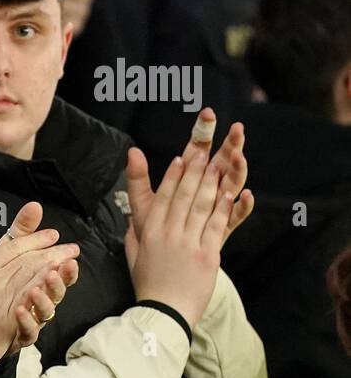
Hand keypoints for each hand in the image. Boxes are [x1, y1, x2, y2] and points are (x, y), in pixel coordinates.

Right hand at [0, 202, 80, 374]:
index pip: (10, 248)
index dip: (32, 238)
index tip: (51, 235)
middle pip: (26, 261)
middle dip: (52, 252)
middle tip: (71, 248)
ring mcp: (0, 303)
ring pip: (31, 279)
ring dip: (52, 269)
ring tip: (69, 261)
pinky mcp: (7, 323)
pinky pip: (28, 306)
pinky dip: (41, 295)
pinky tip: (53, 286)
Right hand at [124, 150, 235, 327]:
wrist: (165, 311)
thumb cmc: (149, 286)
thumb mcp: (134, 257)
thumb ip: (135, 234)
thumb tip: (133, 217)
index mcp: (150, 233)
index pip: (163, 198)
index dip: (173, 177)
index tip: (180, 159)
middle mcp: (169, 234)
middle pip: (183, 196)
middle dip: (194, 172)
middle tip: (202, 152)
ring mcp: (189, 243)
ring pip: (201, 206)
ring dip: (210, 183)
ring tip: (217, 164)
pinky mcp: (207, 254)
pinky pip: (216, 225)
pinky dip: (223, 207)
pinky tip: (229, 192)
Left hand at [126, 107, 253, 245]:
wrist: (163, 265)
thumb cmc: (153, 232)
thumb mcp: (143, 204)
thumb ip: (139, 178)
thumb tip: (131, 150)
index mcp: (187, 180)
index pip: (197, 150)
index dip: (202, 131)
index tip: (207, 112)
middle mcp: (205, 191)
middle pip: (220, 163)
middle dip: (229, 144)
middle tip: (236, 128)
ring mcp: (215, 209)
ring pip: (231, 185)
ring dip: (238, 171)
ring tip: (240, 156)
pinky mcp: (220, 230)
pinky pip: (235, 217)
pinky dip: (242, 207)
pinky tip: (246, 195)